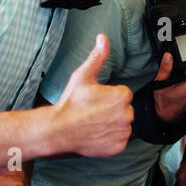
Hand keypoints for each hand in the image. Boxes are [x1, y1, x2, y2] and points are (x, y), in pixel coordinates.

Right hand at [50, 34, 132, 156]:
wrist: (58, 130)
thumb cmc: (70, 102)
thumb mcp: (83, 76)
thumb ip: (97, 57)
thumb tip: (103, 37)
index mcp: (122, 96)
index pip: (123, 95)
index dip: (108, 97)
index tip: (95, 100)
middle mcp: (127, 115)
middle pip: (125, 110)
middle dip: (112, 110)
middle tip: (93, 112)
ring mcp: (123, 132)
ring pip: (123, 125)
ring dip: (112, 124)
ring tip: (94, 123)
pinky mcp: (118, 147)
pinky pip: (119, 140)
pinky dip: (110, 139)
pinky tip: (96, 134)